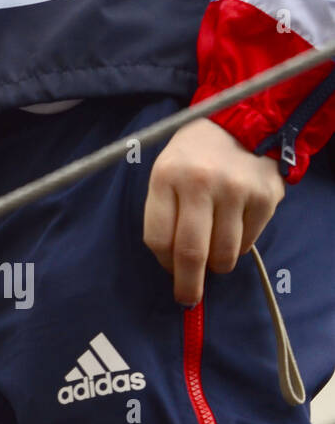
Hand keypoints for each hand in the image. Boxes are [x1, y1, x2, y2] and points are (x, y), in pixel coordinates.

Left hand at [143, 119, 285, 306]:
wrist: (238, 125)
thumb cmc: (191, 158)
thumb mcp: (165, 173)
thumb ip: (164, 213)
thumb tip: (172, 266)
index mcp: (166, 176)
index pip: (158, 237)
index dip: (162, 262)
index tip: (168, 271)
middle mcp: (200, 183)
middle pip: (190, 252)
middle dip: (187, 284)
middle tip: (187, 298)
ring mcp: (236, 190)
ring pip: (223, 253)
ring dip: (216, 266)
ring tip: (213, 258)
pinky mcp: (265, 197)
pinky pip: (248, 242)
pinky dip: (238, 247)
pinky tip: (232, 229)